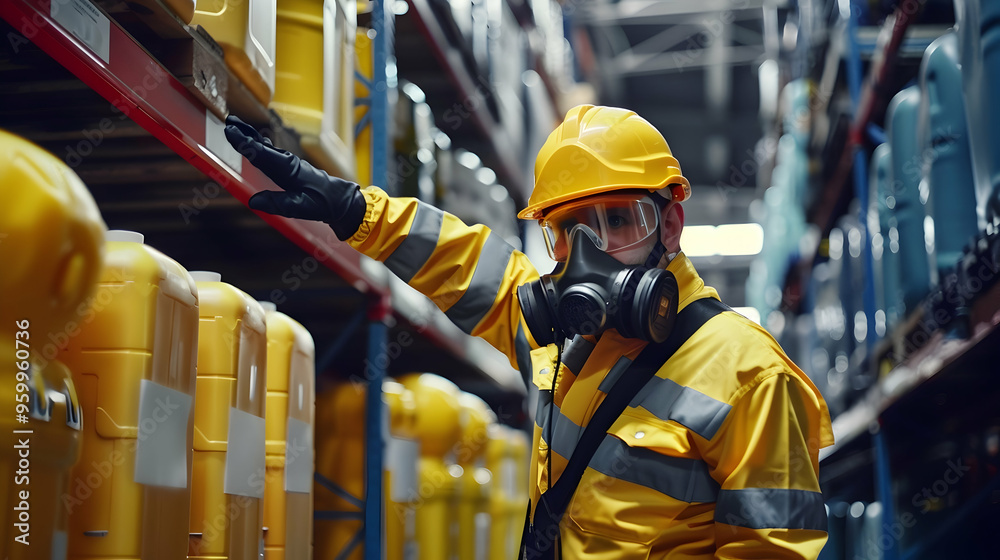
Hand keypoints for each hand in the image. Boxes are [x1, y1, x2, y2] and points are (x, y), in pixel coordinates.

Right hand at [224, 115, 365, 240]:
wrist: (339, 200)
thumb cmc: (322, 203)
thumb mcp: (300, 208)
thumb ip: (276, 203)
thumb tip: (252, 202)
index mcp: (288, 170)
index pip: (262, 154)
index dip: (245, 143)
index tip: (230, 131)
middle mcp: (287, 162)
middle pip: (262, 146)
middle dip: (245, 134)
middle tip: (229, 121)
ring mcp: (289, 163)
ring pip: (267, 148)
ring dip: (252, 137)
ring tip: (237, 126)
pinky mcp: (291, 167)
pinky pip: (273, 153)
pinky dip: (262, 146)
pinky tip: (258, 142)